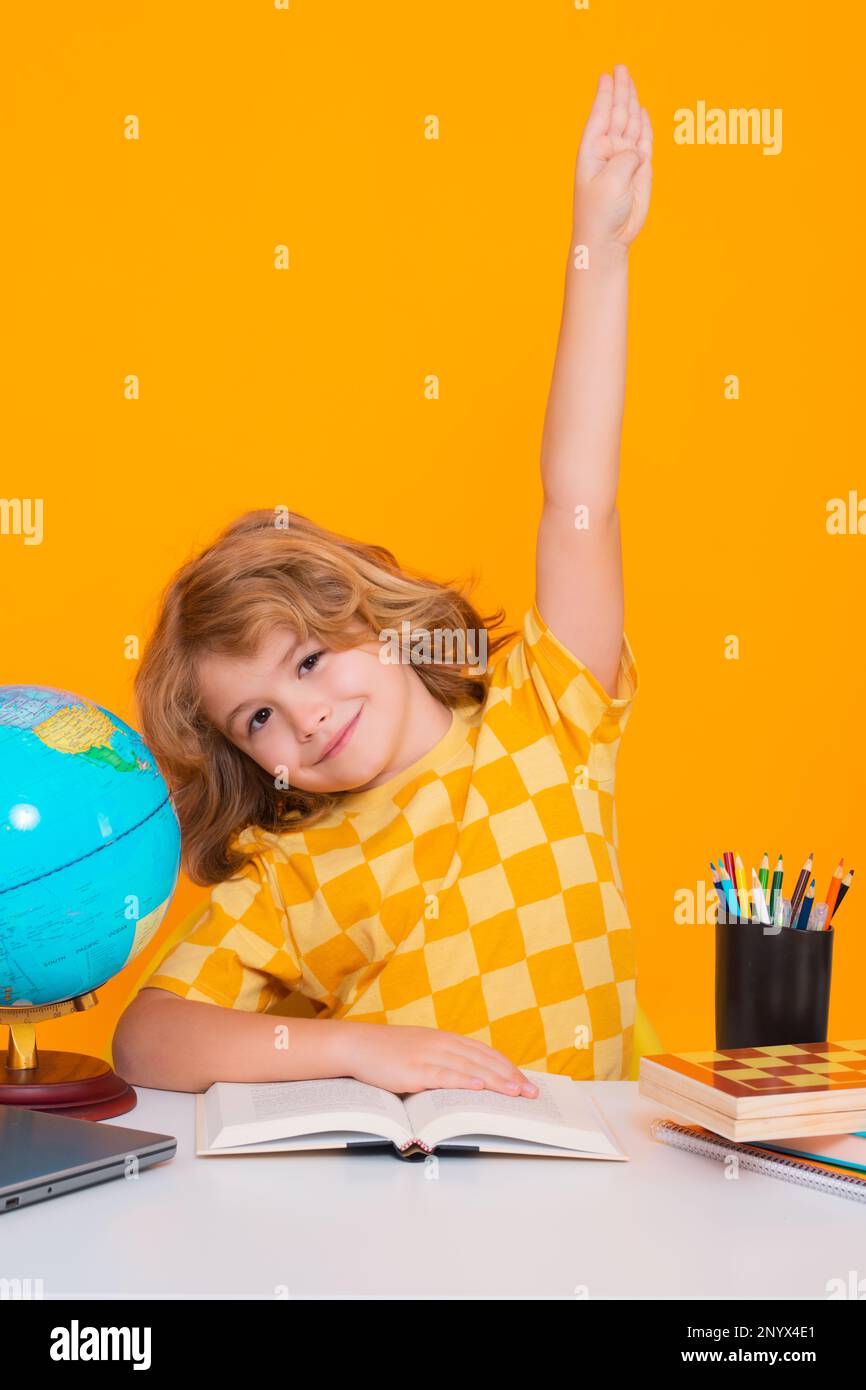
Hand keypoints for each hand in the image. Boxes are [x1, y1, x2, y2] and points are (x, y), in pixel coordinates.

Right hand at [342, 1021, 539, 1098]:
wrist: (358, 1045)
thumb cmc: (390, 1052)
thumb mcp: (423, 1049)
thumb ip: (445, 1059)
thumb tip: (471, 1077)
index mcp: (446, 1039)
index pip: (485, 1053)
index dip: (508, 1067)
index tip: (526, 1081)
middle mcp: (441, 1044)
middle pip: (483, 1060)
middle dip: (510, 1077)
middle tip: (531, 1093)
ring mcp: (428, 1055)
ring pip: (469, 1067)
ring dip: (495, 1080)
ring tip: (515, 1092)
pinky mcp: (414, 1069)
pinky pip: (443, 1075)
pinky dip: (463, 1080)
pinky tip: (479, 1086)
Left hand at [573, 63, 652, 250]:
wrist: (608, 239)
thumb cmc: (601, 212)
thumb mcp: (612, 180)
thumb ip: (627, 158)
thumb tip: (638, 151)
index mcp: (593, 152)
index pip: (600, 117)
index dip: (605, 96)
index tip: (606, 75)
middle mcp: (608, 152)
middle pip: (616, 115)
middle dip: (620, 92)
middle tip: (621, 68)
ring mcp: (624, 160)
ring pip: (630, 126)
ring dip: (631, 104)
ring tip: (631, 82)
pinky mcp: (639, 171)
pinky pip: (643, 143)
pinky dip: (644, 128)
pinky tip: (642, 112)